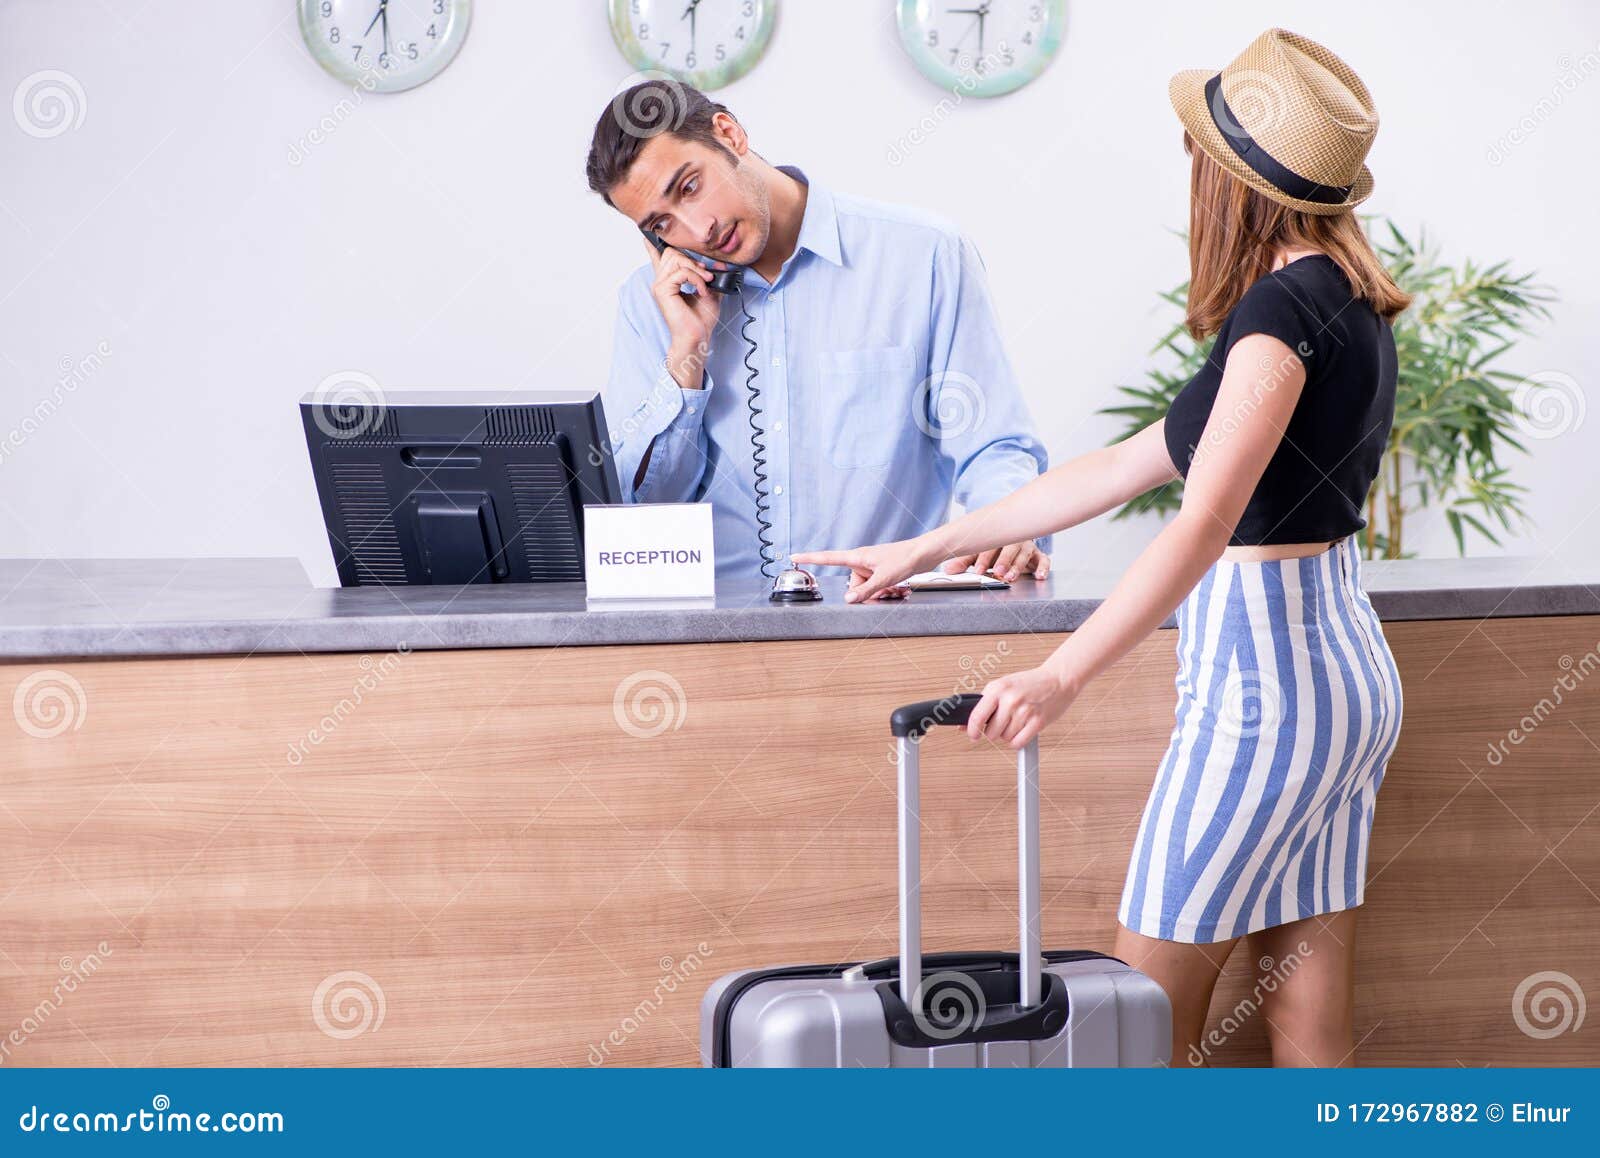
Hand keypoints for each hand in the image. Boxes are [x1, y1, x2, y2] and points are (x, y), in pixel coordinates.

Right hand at [644, 235, 724, 390]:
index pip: (658, 257)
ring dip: (697, 271)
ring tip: (706, 285)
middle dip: (692, 260)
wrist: (697, 337)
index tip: (648, 233)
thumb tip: (716, 264)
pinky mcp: (663, 290)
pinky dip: (697, 280)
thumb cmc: (701, 319)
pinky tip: (702, 291)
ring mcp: (659, 285)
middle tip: (706, 276)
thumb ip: (707, 276)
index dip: (654, 244)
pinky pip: (682, 272)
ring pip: (677, 260)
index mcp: (669, 281)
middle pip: (672, 252)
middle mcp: (661, 281)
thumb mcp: (709, 291)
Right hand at [790, 537, 935, 602]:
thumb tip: (848, 599)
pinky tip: (898, 589)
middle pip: (853, 584)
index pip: (828, 558)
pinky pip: (876, 586)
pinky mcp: (882, 570)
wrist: (924, 553)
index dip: (810, 558)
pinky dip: (885, 590)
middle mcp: (863, 560)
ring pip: (866, 587)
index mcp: (858, 556)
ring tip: (894, 589)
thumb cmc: (905, 559)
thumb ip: (865, 591)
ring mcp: (872, 566)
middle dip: (866, 592)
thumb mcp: (883, 579)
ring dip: (878, 592)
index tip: (795, 557)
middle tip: (883, 591)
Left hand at [942, 539, 1049, 582]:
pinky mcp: (1038, 556)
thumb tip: (948, 570)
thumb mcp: (976, 555)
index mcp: (995, 538)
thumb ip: (963, 562)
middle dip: (1004, 561)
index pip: (989, 546)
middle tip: (998, 572)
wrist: (1011, 537)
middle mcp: (1012, 540)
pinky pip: (1044, 560)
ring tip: (1011, 577)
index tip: (978, 570)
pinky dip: (1043, 567)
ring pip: (1024, 554)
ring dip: (1018, 565)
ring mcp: (1026, 547)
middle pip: (1009, 548)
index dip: (984, 559)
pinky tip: (1040, 576)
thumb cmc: (992, 550)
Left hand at [966, 664, 1077, 748]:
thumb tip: (963, 725)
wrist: (1058, 679)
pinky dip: (1017, 741)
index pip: (977, 716)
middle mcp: (1010, 700)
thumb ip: (984, 704)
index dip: (972, 730)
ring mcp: (1024, 712)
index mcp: (997, 688)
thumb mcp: (1003, 686)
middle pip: (991, 732)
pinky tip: (1021, 731)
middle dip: (994, 731)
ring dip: (1008, 734)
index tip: (972, 735)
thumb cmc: (1029, 683)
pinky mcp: (1037, 722)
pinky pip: (1018, 743)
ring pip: (1005, 738)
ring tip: (1016, 721)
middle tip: (1003, 722)